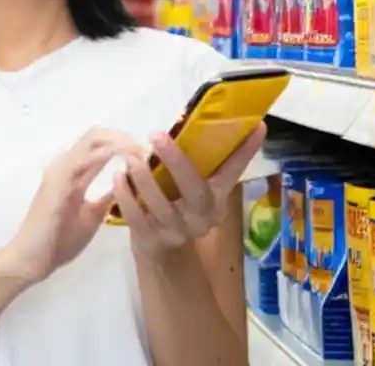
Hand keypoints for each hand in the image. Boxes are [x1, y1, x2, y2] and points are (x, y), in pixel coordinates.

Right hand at [0, 128, 136, 284]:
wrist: (31, 260)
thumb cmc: (58, 241)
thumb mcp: (92, 216)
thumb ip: (106, 198)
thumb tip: (130, 185)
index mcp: (74, 172)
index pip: (99, 145)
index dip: (124, 143)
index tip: (146, 155)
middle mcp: (65, 164)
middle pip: (97, 134)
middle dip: (124, 137)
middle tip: (146, 151)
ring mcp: (60, 169)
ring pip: (93, 139)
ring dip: (120, 142)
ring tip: (141, 154)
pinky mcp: (58, 179)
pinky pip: (86, 157)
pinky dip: (109, 153)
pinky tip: (126, 159)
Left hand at [112, 122, 266, 258]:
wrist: (164, 250)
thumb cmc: (185, 206)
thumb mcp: (206, 186)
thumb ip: (224, 159)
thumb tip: (255, 125)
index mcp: (216, 199)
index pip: (233, 172)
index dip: (244, 151)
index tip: (256, 125)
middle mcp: (201, 218)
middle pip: (194, 190)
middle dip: (176, 162)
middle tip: (157, 135)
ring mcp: (176, 232)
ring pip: (160, 205)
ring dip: (143, 179)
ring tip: (130, 157)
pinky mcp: (151, 240)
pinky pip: (137, 218)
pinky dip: (126, 198)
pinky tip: (118, 178)